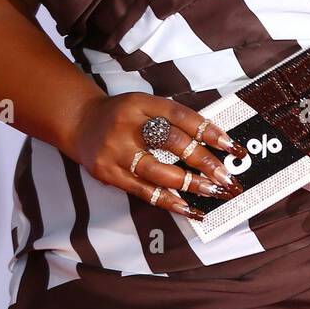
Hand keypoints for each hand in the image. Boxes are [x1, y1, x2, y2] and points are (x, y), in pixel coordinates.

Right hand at [65, 92, 249, 220]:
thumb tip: (213, 142)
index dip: (208, 130)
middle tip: (226, 176)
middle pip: (172, 142)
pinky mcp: (107, 172)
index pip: (180, 115)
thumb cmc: (122, 115)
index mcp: (141, 102)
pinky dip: (166, 199)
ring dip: (189, 183)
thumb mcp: (144, 104)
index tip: (231, 146)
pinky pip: (141, 190)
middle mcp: (128, 124)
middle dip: (203, 161)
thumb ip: (172, 119)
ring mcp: (115, 149)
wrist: (78, 121)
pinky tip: (186, 206)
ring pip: (158, 170)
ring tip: (212, 191)